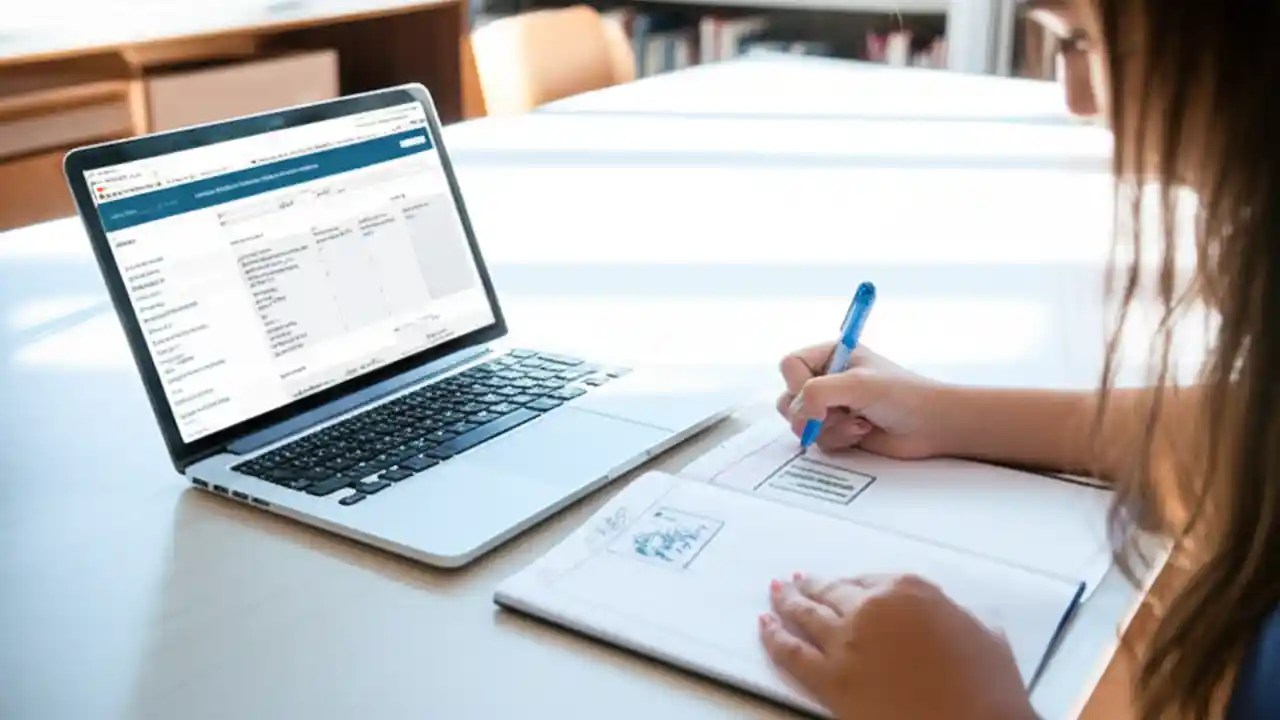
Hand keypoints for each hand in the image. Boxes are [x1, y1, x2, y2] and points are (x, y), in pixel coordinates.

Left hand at [759, 573, 1034, 719]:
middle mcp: (871, 607)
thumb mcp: (986, 638)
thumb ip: (959, 618)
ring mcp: (846, 641)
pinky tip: (764, 626)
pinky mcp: (830, 678)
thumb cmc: (989, 689)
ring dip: (787, 601)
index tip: (845, 584)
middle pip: (834, 591)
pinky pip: (791, 652)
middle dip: (814, 586)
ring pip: (806, 614)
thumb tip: (956, 619)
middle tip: (798, 580)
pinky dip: (774, 637)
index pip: (872, 579)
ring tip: (775, 592)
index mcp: (910, 590)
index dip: (855, 583)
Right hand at [776, 344, 943, 457]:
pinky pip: (818, 440)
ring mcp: (831, 406)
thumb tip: (799, 414)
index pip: (789, 366)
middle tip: (836, 414)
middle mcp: (827, 379)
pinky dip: (838, 439)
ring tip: (858, 424)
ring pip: (801, 423)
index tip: (817, 397)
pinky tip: (863, 433)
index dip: (797, 383)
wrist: (931, 426)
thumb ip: (818, 392)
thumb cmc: (902, 395)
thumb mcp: (857, 384)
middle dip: (811, 413)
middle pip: (788, 397)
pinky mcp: (838, 430)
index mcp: (830, 355)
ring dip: (828, 428)